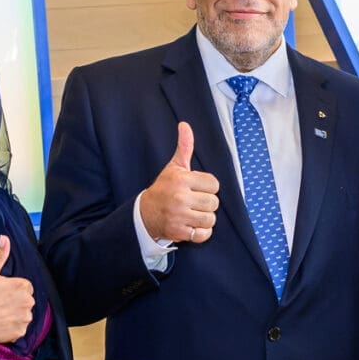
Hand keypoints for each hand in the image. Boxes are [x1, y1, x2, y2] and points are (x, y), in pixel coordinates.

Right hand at [0, 236, 33, 343]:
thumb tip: (4, 238)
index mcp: (23, 286)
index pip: (25, 286)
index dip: (13, 289)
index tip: (2, 292)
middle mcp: (28, 302)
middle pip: (26, 300)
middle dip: (16, 301)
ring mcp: (25, 318)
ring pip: (24, 314)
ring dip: (15, 314)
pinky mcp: (21, 331)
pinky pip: (20, 327)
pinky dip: (13, 326)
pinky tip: (1, 323)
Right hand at [139, 122, 219, 243]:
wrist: (144, 213)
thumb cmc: (164, 188)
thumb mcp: (174, 167)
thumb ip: (184, 147)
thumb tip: (185, 125)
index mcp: (181, 180)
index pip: (214, 185)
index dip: (208, 188)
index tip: (196, 189)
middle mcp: (180, 197)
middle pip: (214, 203)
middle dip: (207, 204)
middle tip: (194, 202)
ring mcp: (179, 216)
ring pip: (211, 219)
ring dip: (205, 219)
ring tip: (193, 214)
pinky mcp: (179, 232)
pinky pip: (203, 234)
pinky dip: (201, 233)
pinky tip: (192, 225)